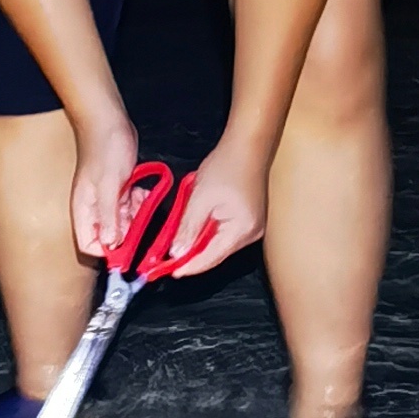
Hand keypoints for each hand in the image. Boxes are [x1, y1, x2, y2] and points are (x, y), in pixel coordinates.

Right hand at [69, 113, 142, 261]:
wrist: (108, 121)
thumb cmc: (104, 149)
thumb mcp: (109, 185)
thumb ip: (109, 215)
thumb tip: (110, 244)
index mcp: (84, 210)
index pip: (89, 245)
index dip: (107, 252)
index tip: (128, 250)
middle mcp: (93, 209)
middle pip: (108, 237)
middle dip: (127, 235)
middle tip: (142, 225)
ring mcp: (106, 200)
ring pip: (123, 223)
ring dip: (136, 218)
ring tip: (142, 202)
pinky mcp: (119, 190)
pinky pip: (130, 207)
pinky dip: (139, 204)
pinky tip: (143, 193)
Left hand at [165, 143, 265, 274]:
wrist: (247, 145)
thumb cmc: (227, 165)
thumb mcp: (199, 198)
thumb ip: (187, 228)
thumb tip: (177, 252)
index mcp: (242, 230)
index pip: (210, 258)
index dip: (188, 267)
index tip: (169, 272)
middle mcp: (251, 233)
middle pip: (215, 254)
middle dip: (191, 256)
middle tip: (167, 259)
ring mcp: (251, 227)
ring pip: (218, 244)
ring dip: (198, 243)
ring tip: (177, 242)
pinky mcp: (248, 219)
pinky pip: (223, 233)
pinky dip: (207, 232)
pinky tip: (193, 228)